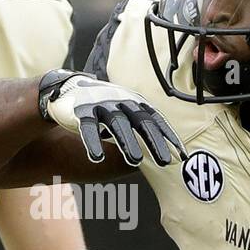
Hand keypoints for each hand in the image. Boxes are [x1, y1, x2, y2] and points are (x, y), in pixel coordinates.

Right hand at [38, 70, 186, 166]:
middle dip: (154, 142)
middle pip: (142, 122)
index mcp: (135, 102)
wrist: (69, 88)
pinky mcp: (81, 110)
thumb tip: (171, 156)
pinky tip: (97, 157)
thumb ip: (145, 132)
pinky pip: (88, 126)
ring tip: (135, 161)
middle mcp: (121, 101)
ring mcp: (101, 104)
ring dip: (127, 142)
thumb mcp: (127, 115)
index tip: (181, 156)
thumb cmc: (105, 108)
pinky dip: (92, 141)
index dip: (169, 137)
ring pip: (118, 124)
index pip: (157, 119)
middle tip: (165, 162)